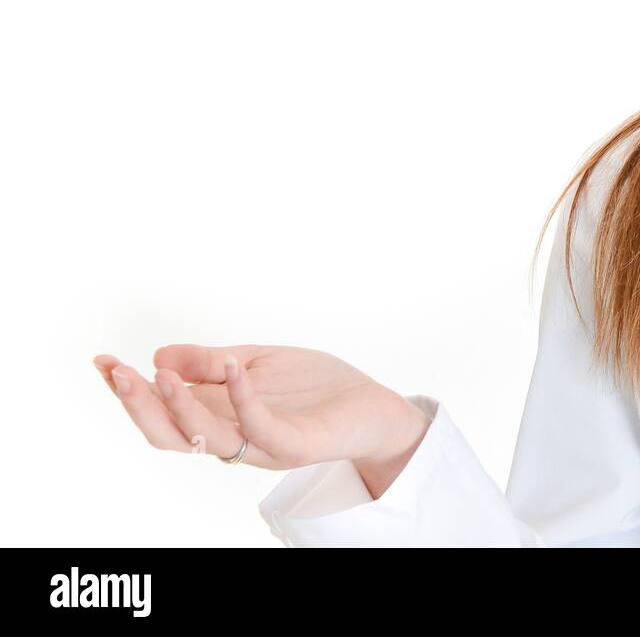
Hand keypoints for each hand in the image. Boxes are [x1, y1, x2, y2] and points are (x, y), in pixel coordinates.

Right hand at [92, 345, 431, 471]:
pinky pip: (260, 428)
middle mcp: (234, 438)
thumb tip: (158, 356)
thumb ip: (210, 362)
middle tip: (115, 372)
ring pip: (206, 438)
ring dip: (179, 407)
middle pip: (170, 434)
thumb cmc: (317, 388)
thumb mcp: (257, 362)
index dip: (130, 392)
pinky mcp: (294, 445)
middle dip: (137, 405)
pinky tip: (232, 367)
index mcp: (220, 417)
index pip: (164, 413)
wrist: (375, 409)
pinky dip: (242, 397)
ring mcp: (262, 445)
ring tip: (159, 374)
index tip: (102, 362)